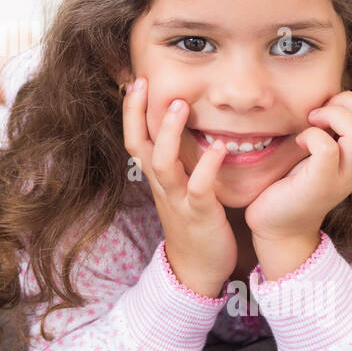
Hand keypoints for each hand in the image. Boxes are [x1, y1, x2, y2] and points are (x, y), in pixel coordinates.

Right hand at [122, 77, 237, 291]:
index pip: (134, 138)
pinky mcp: (199, 214)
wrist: (197, 269)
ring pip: (162, 163)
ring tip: (180, 105)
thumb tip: (179, 130)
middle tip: (144, 82)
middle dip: (137, 113)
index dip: (131, 111)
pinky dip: (207, 167)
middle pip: (138, 145)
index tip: (136, 81)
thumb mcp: (178, 188)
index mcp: (157, 177)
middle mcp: (161, 185)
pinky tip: (220, 148)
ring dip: (168, 133)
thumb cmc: (192, 223)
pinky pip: (198, 188)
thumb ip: (177, 161)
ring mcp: (177, 199)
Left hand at [244, 90, 351, 244]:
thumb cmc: (292, 181)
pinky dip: (312, 136)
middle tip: (320, 113)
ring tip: (312, 123)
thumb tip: (326, 94)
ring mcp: (343, 177)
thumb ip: (330, 127)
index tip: (329, 107)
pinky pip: (328, 150)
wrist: (277, 225)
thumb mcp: (318, 149)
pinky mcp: (321, 185)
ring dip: (334, 116)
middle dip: (350, 102)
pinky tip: (299, 141)